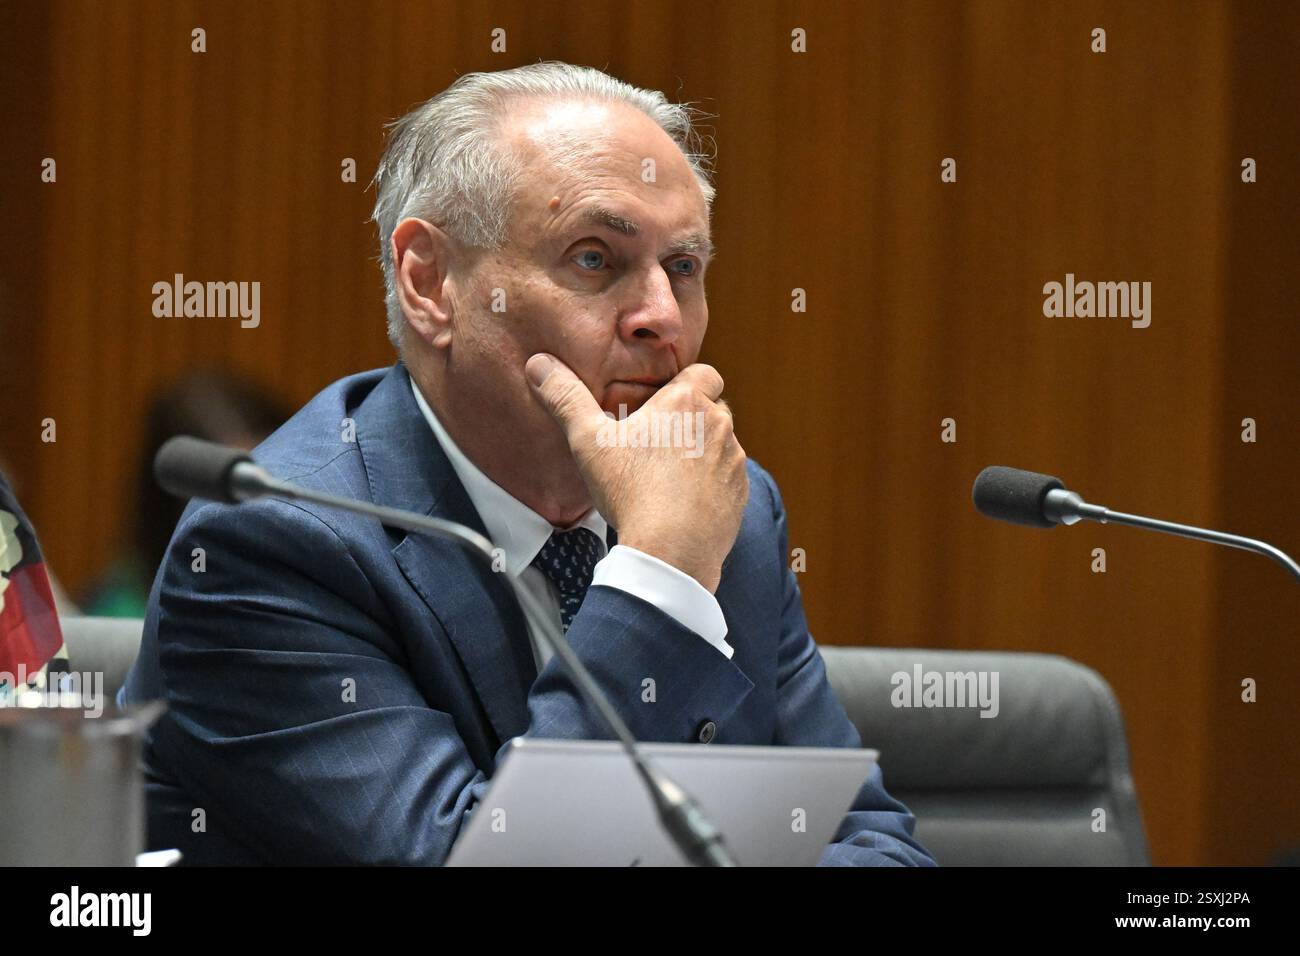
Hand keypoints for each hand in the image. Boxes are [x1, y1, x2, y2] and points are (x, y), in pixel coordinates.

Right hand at [525, 353, 747, 592]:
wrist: (672, 550)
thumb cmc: (631, 490)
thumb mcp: (589, 441)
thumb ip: (566, 399)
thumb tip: (538, 364)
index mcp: (687, 402)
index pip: (704, 373)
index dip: (685, 384)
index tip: (662, 403)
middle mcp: (719, 424)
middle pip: (711, 409)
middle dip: (690, 420)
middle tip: (656, 443)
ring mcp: (733, 460)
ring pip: (721, 444)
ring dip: (701, 453)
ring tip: (668, 477)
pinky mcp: (740, 493)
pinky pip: (728, 478)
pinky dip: (711, 484)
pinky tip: (683, 502)